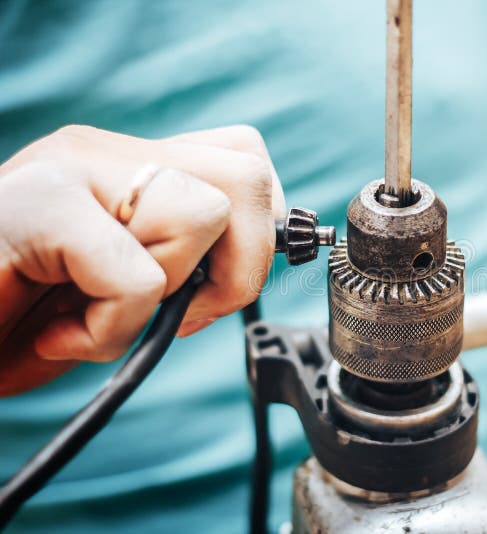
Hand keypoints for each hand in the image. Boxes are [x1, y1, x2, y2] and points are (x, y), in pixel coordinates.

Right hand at [0, 125, 285, 395]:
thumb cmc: (23, 318)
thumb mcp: (125, 286)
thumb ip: (185, 259)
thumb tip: (244, 265)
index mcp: (132, 164)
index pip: (246, 164)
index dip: (254, 239)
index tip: (208, 293)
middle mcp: (104, 152)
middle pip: (248, 177)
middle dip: (238, 267)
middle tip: (175, 311)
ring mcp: (70, 170)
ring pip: (202, 213)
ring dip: (164, 294)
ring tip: (96, 314)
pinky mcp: (38, 206)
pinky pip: (137, 274)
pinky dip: (109, 328)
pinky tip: (60, 335)